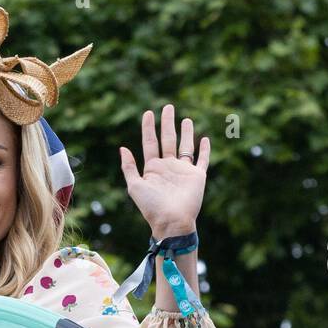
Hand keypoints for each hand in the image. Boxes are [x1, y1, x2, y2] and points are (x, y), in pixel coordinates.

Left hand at [119, 105, 208, 237]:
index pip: (150, 142)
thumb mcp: (135, 186)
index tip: (148, 112)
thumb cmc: (151, 206)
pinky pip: (202, 160)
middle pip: (168, 139)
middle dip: (167, 123)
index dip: (148, 127)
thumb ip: (129, 167)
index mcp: (152, 168)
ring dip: (186, 133)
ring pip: (185, 146)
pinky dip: (204, 150)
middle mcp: (168, 167)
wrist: (171, 221)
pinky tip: (205, 139)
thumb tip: (122, 148)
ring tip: (186, 119)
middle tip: (168, 107)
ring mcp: (183, 171)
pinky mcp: (197, 176)